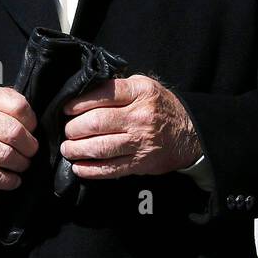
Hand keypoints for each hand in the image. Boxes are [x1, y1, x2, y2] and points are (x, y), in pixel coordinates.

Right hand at [0, 83, 38, 189]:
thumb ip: (9, 102)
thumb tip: (33, 124)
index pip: (19, 106)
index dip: (31, 121)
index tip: (31, 129)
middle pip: (14, 133)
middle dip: (29, 147)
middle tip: (30, 151)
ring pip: (5, 156)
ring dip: (20, 164)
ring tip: (22, 164)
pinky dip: (7, 181)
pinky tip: (13, 180)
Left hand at [60, 75, 201, 178]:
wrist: (190, 134)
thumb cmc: (161, 107)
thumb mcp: (145, 86)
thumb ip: (119, 87)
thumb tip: (85, 92)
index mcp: (140, 93)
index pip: (104, 94)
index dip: (79, 103)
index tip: (66, 109)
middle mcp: (140, 117)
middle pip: (96, 122)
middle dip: (74, 128)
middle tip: (66, 131)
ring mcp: (140, 142)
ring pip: (99, 147)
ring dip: (76, 150)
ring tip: (68, 148)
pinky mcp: (139, 163)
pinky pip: (109, 169)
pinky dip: (90, 170)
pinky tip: (79, 167)